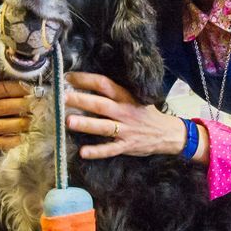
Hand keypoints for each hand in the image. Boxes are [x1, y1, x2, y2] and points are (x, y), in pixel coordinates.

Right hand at [0, 69, 34, 150]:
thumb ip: (5, 79)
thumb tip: (14, 60)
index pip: (2, 88)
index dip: (19, 88)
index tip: (35, 89)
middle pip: (5, 107)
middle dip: (24, 106)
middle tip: (40, 105)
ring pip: (4, 125)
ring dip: (22, 123)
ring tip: (35, 120)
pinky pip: (1, 142)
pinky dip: (14, 140)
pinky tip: (25, 136)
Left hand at [64, 72, 186, 159]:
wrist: (167, 133)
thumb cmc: (146, 114)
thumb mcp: (135, 98)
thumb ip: (115, 94)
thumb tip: (89, 86)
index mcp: (126, 97)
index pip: (104, 84)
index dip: (86, 79)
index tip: (69, 77)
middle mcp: (124, 112)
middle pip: (100, 104)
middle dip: (81, 100)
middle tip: (63, 97)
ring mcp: (126, 130)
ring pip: (103, 126)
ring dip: (86, 124)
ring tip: (69, 121)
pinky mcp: (126, 146)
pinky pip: (110, 149)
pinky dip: (97, 151)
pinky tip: (83, 152)